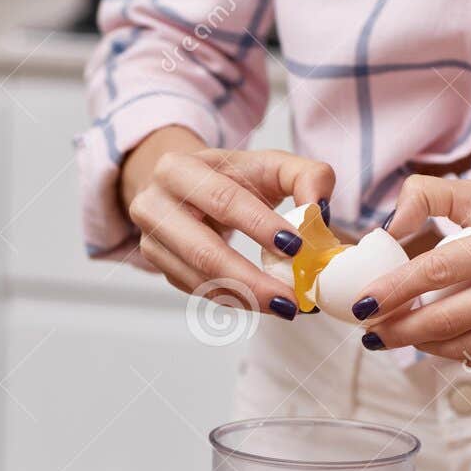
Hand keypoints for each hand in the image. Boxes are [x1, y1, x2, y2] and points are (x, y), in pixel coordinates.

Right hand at [122, 127, 335, 318]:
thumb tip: (318, 213)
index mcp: (178, 169)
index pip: (222, 201)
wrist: (183, 187)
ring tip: (286, 305)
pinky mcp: (159, 268)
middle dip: (251, 280)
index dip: (258, 226)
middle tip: (291, 298)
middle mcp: (153, 205)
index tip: (295, 248)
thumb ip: (306, 177)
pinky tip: (262, 301)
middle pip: (204, 252)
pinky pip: (198, 291)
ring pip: (200, 279)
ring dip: (246, 298)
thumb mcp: (270, 164)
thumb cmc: (228, 176)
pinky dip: (234, 300)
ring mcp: (151, 241)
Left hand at [352, 176, 470, 365]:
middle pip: (448, 318)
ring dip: (419, 345)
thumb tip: (389, 227)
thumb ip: (431, 196)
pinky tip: (431, 341)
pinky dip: (450, 352)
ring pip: (462, 346)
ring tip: (393, 334)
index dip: (394, 290)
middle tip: (369, 329)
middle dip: (399, 329)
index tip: (361, 304)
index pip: (440, 269)